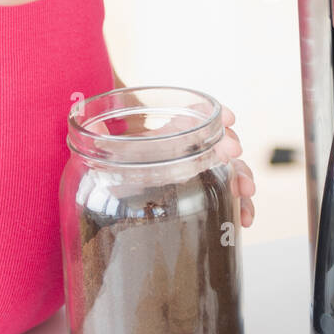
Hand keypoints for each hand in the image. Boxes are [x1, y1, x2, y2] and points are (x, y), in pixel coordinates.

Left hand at [110, 92, 254, 227]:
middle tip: (234, 155)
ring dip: (242, 178)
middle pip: (220, 143)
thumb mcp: (108, 156)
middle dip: (232, 149)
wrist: (119, 200)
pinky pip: (229, 197)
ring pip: (232, 170)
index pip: (198, 116)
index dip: (215, 115)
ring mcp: (201, 174)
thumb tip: (88, 123)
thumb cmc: (117, 171)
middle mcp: (191, 152)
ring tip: (244, 192)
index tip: (228, 119)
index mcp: (171, 135)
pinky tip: (244, 218)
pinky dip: (240, 205)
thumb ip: (98, 139)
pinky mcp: (206, 197)